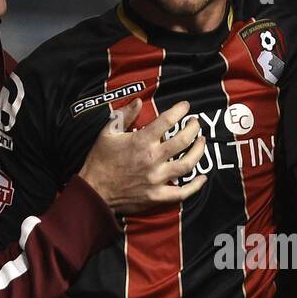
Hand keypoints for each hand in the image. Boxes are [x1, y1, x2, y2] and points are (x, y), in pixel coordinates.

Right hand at [79, 100, 207, 213]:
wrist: (94, 191)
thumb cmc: (100, 161)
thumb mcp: (108, 132)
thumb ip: (125, 115)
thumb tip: (139, 100)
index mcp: (141, 141)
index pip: (168, 120)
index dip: (180, 110)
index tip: (185, 106)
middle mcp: (153, 159)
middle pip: (184, 140)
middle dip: (193, 128)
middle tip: (195, 123)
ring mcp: (157, 179)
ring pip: (188, 164)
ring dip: (199, 151)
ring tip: (201, 142)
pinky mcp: (157, 196)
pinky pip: (182, 192)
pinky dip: (195, 186)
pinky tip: (202, 178)